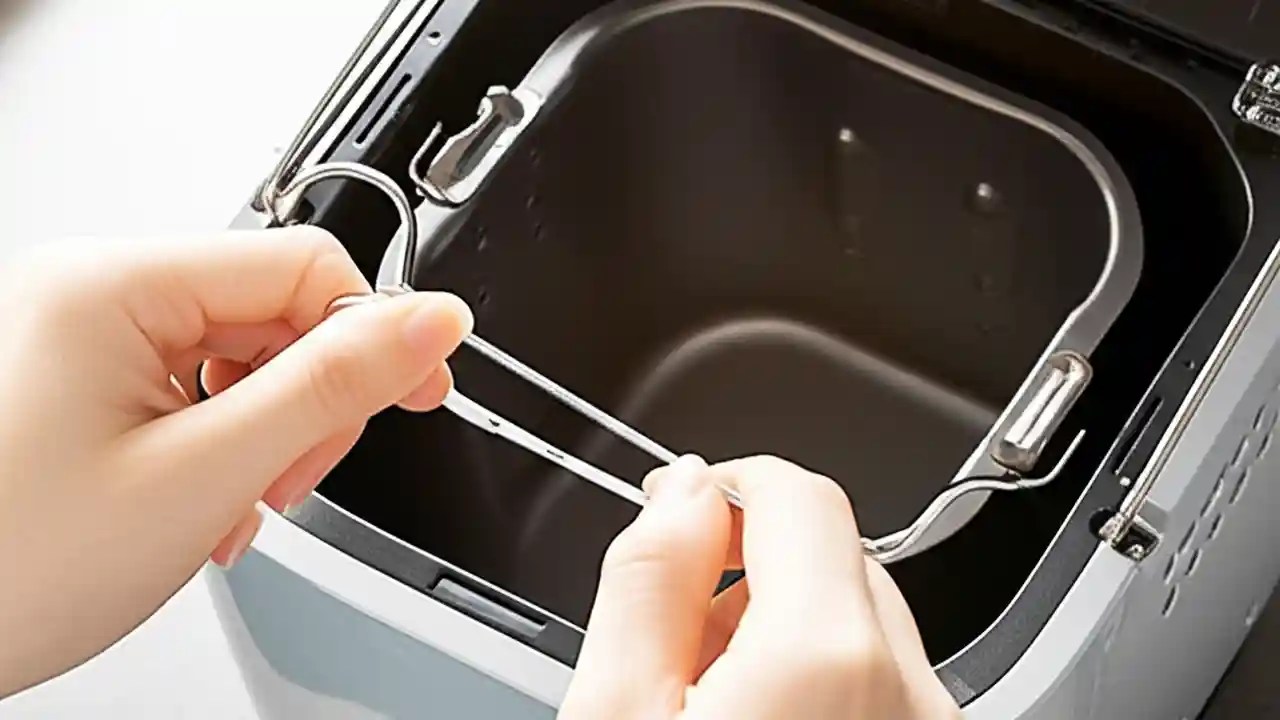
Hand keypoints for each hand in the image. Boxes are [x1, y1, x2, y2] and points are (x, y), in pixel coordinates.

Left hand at [0, 228, 471, 694]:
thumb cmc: (13, 563)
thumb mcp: (208, 472)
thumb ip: (333, 385)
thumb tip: (431, 322)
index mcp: (114, 286)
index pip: (303, 265)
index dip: (375, 333)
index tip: (420, 389)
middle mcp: (91, 293)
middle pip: (274, 311)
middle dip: (310, 399)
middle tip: (296, 479)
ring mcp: (81, 336)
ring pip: (241, 356)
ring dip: (268, 431)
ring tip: (238, 504)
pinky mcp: (80, 379)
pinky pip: (194, 386)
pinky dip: (223, 443)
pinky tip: (209, 499)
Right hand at [559, 456, 959, 718]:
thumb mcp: (614, 716)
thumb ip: (649, 581)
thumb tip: (686, 488)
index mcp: (827, 658)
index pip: (798, 494)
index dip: (728, 483)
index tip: (677, 504)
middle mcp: (910, 693)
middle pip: (833, 554)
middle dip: (748, 566)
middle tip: (673, 632)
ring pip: (861, 619)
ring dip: (784, 627)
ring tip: (709, 697)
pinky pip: (886, 680)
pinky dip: (823, 679)